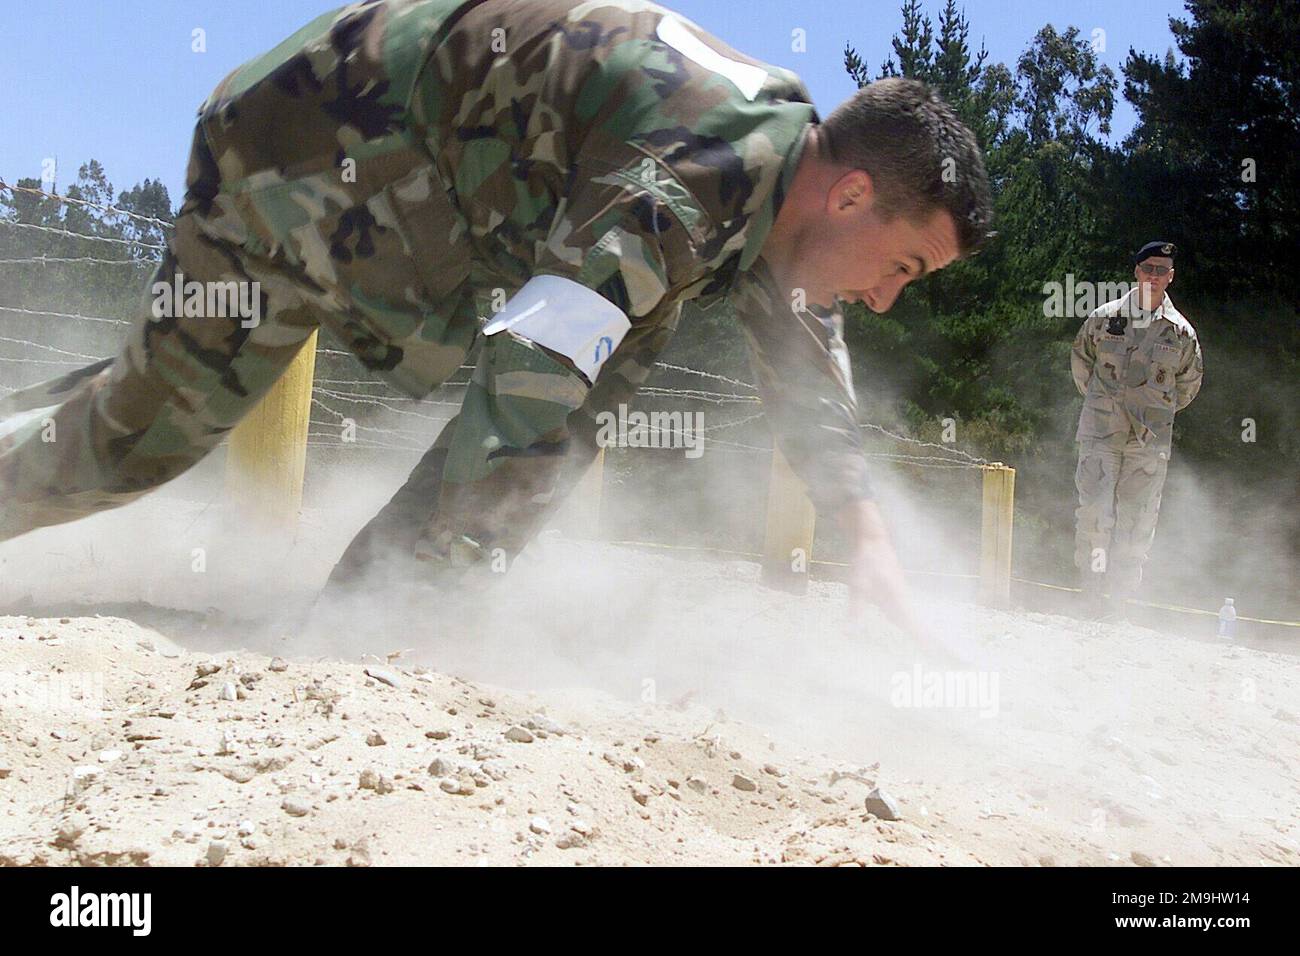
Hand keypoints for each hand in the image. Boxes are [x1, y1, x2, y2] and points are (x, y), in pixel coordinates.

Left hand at [841, 499, 977, 668]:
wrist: (875, 541)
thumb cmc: (866, 562)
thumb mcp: (857, 586)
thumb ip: (856, 610)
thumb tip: (850, 633)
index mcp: (900, 600)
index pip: (916, 627)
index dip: (927, 643)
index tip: (940, 657)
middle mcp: (907, 602)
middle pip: (927, 629)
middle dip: (945, 647)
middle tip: (966, 664)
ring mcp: (906, 600)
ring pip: (923, 625)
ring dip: (938, 641)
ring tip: (957, 659)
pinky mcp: (901, 598)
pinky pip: (915, 619)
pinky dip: (923, 632)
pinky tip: (927, 642)